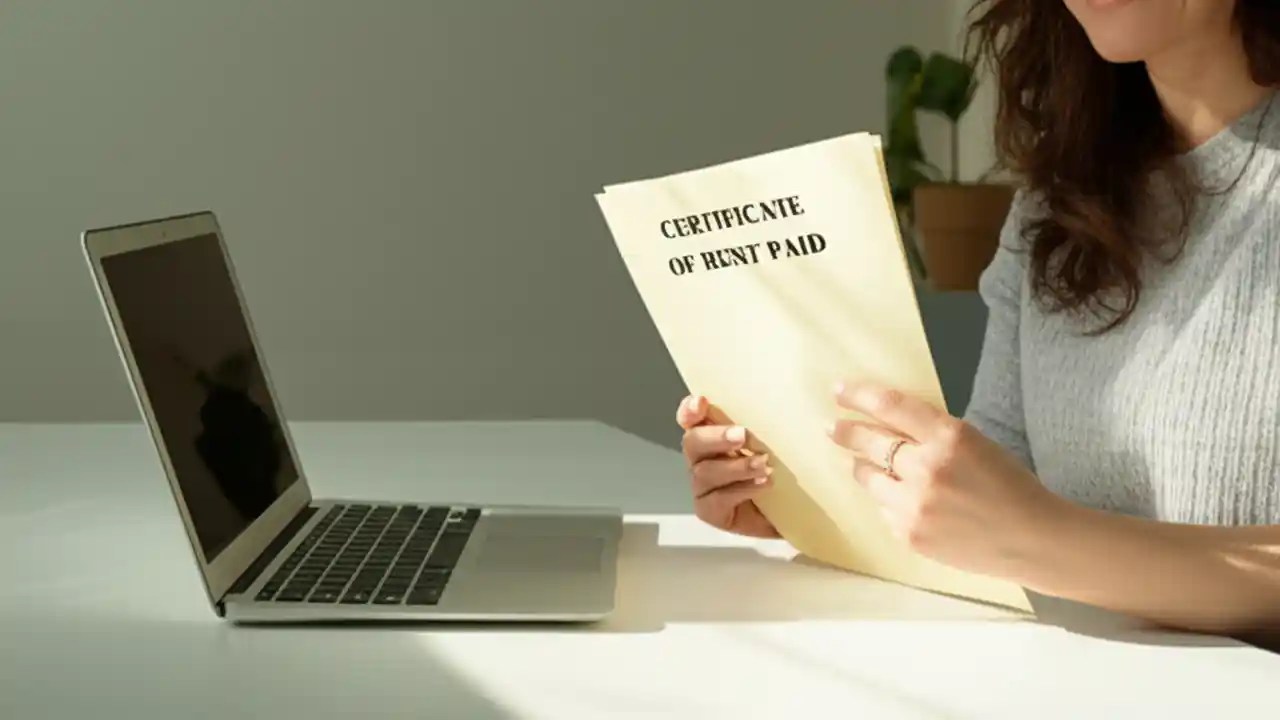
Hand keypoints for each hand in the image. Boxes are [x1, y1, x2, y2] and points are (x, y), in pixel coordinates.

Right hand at [677, 395, 778, 537]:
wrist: (793, 514)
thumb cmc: (782, 472)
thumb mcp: (778, 444)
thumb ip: (770, 424)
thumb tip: (789, 394)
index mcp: (713, 435)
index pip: (691, 417)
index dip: (691, 409)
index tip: (702, 402)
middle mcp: (702, 458)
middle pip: (693, 442)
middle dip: (716, 436)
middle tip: (742, 435)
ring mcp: (702, 486)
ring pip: (705, 472)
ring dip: (736, 466)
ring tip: (764, 464)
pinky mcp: (710, 511)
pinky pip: (718, 498)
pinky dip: (742, 489)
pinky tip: (764, 485)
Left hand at [826, 381, 1061, 578]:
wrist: (1033, 540)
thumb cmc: (1009, 485)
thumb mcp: (975, 443)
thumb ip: (932, 434)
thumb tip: (887, 427)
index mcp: (949, 437)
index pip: (890, 406)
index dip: (859, 395)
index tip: (838, 389)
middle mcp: (926, 469)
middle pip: (869, 442)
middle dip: (845, 432)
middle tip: (832, 427)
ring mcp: (914, 505)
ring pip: (867, 478)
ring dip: (863, 468)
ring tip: (862, 464)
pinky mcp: (909, 535)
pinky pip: (883, 509)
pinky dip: (889, 501)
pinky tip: (905, 502)